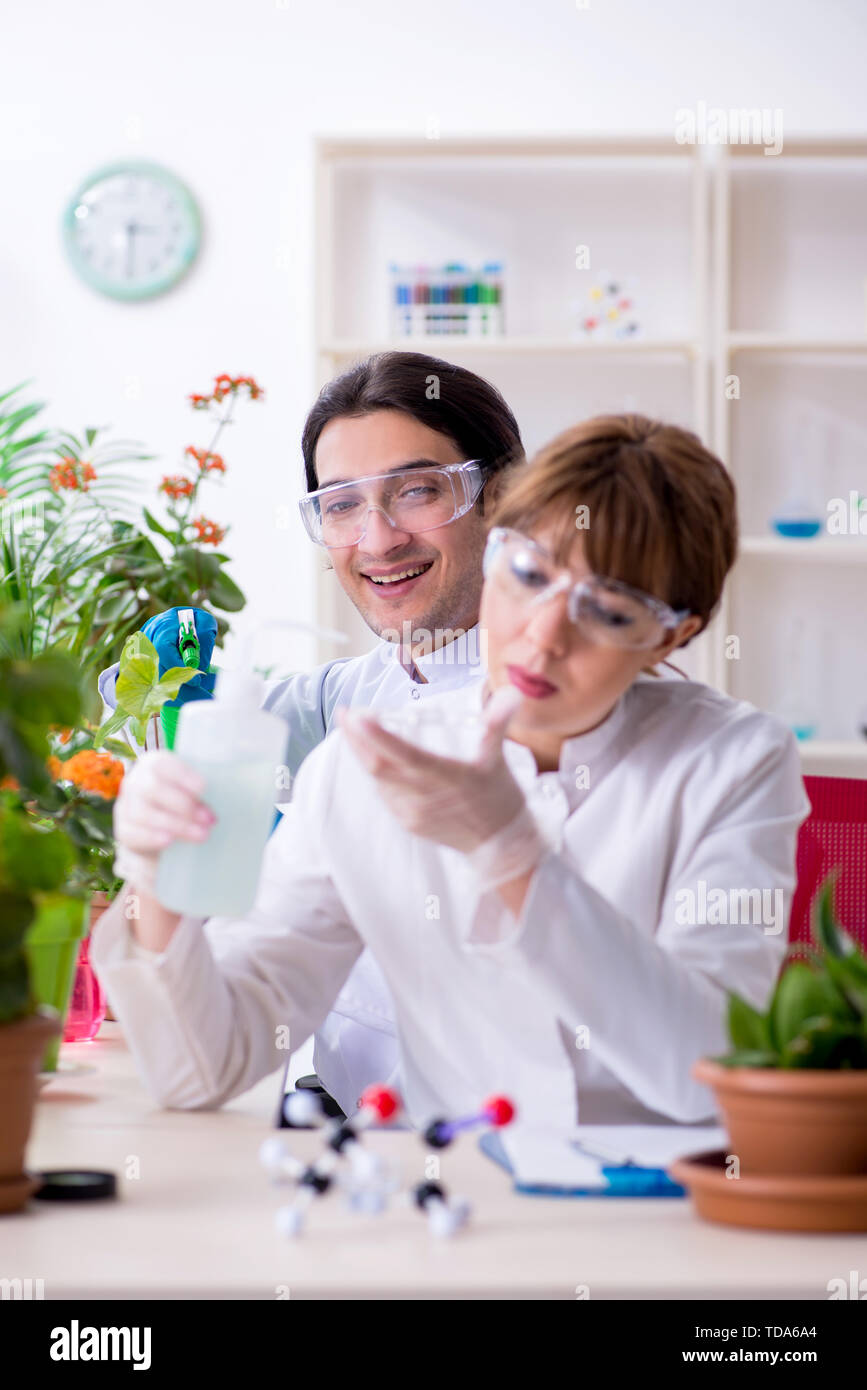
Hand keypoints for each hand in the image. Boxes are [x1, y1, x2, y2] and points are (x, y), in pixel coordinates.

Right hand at [112, 750, 215, 893]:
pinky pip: (132, 834)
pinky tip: (168, 841)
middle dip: (182, 804)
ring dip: (174, 824)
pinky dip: (151, 837)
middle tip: (210, 820)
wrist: (164, 835)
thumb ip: (219, 785)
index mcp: (156, 764)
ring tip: (201, 835)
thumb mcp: (200, 792)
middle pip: (151, 788)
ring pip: (142, 812)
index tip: (204, 788)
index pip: (161, 763)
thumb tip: (262, 785)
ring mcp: (127, 807)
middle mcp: (137, 782)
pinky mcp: (125, 832)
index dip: (181, 774)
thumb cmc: (190, 805)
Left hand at [337, 685, 525, 853]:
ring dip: (363, 754)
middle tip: (345, 714)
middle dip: (355, 739)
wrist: (501, 846)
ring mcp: (412, 812)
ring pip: (377, 780)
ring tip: (356, 731)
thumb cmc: (500, 799)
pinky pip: (386, 794)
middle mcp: (423, 796)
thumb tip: (512, 694)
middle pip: (376, 765)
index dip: (375, 736)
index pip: (402, 753)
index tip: (356, 715)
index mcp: (444, 776)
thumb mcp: (498, 760)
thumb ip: (497, 724)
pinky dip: (377, 774)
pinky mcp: (408, 822)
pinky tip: (375, 759)